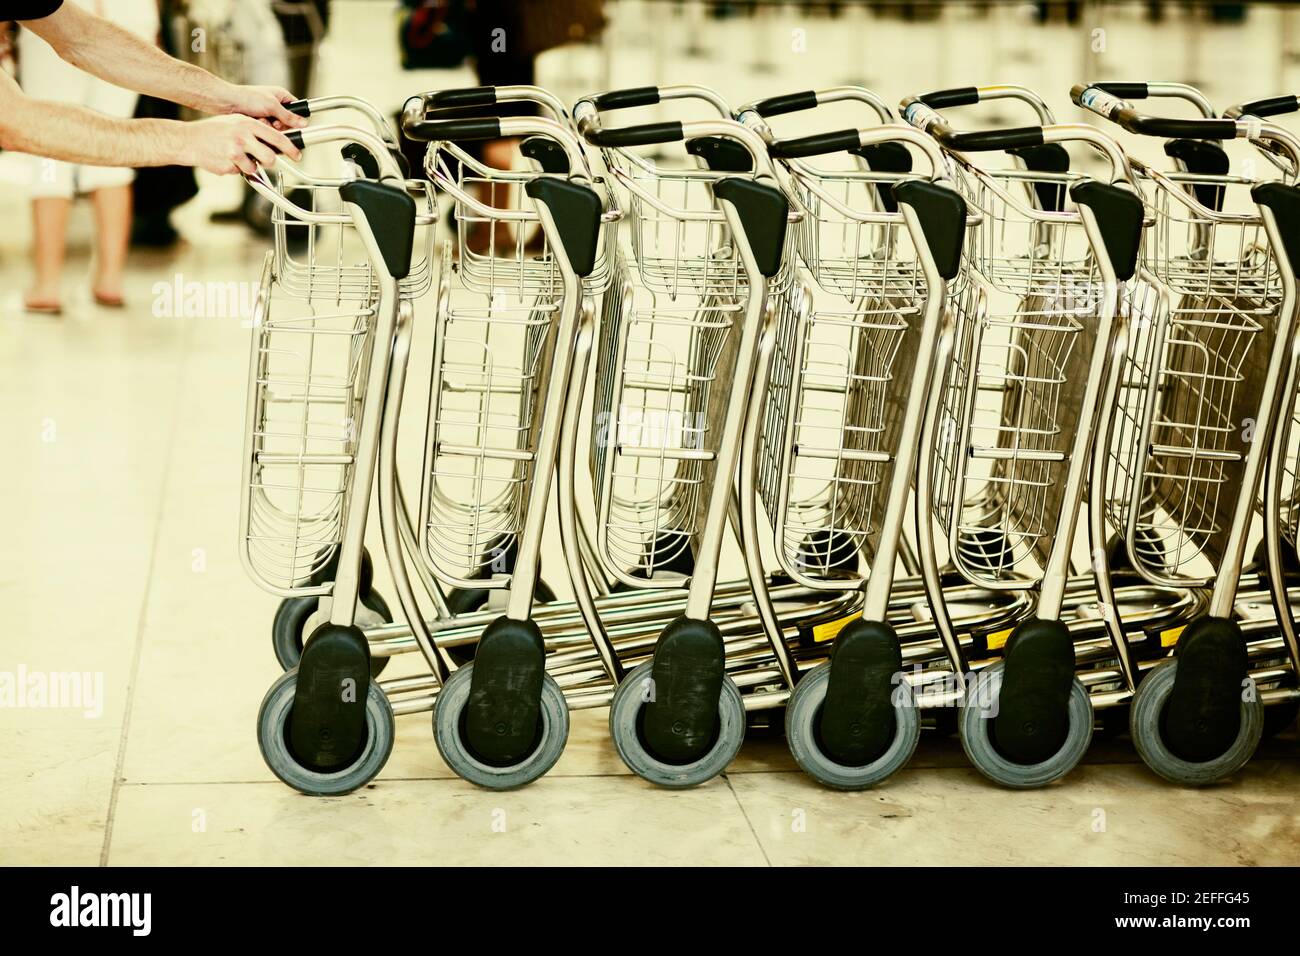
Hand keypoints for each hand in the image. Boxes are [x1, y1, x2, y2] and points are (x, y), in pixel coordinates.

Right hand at [182, 114, 302, 175]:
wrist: (190, 140)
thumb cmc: (214, 131)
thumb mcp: (236, 123)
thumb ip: (255, 131)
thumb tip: (276, 143)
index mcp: (247, 124)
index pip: (277, 137)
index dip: (290, 148)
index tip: (298, 155)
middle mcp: (242, 136)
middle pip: (270, 157)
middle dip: (268, 161)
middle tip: (262, 159)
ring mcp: (235, 151)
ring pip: (255, 167)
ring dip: (250, 166)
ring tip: (237, 157)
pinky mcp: (228, 164)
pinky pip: (240, 171)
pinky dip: (235, 168)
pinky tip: (225, 159)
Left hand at [223, 84, 307, 129]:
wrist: (226, 103)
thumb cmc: (246, 97)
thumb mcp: (271, 106)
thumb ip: (289, 116)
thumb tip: (304, 123)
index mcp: (281, 96)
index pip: (297, 110)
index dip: (296, 119)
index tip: (291, 124)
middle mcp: (275, 105)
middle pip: (288, 123)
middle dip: (280, 125)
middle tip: (273, 122)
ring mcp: (267, 114)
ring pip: (277, 129)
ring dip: (269, 127)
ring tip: (260, 119)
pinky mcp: (259, 122)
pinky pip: (267, 131)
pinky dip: (261, 128)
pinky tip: (254, 122)